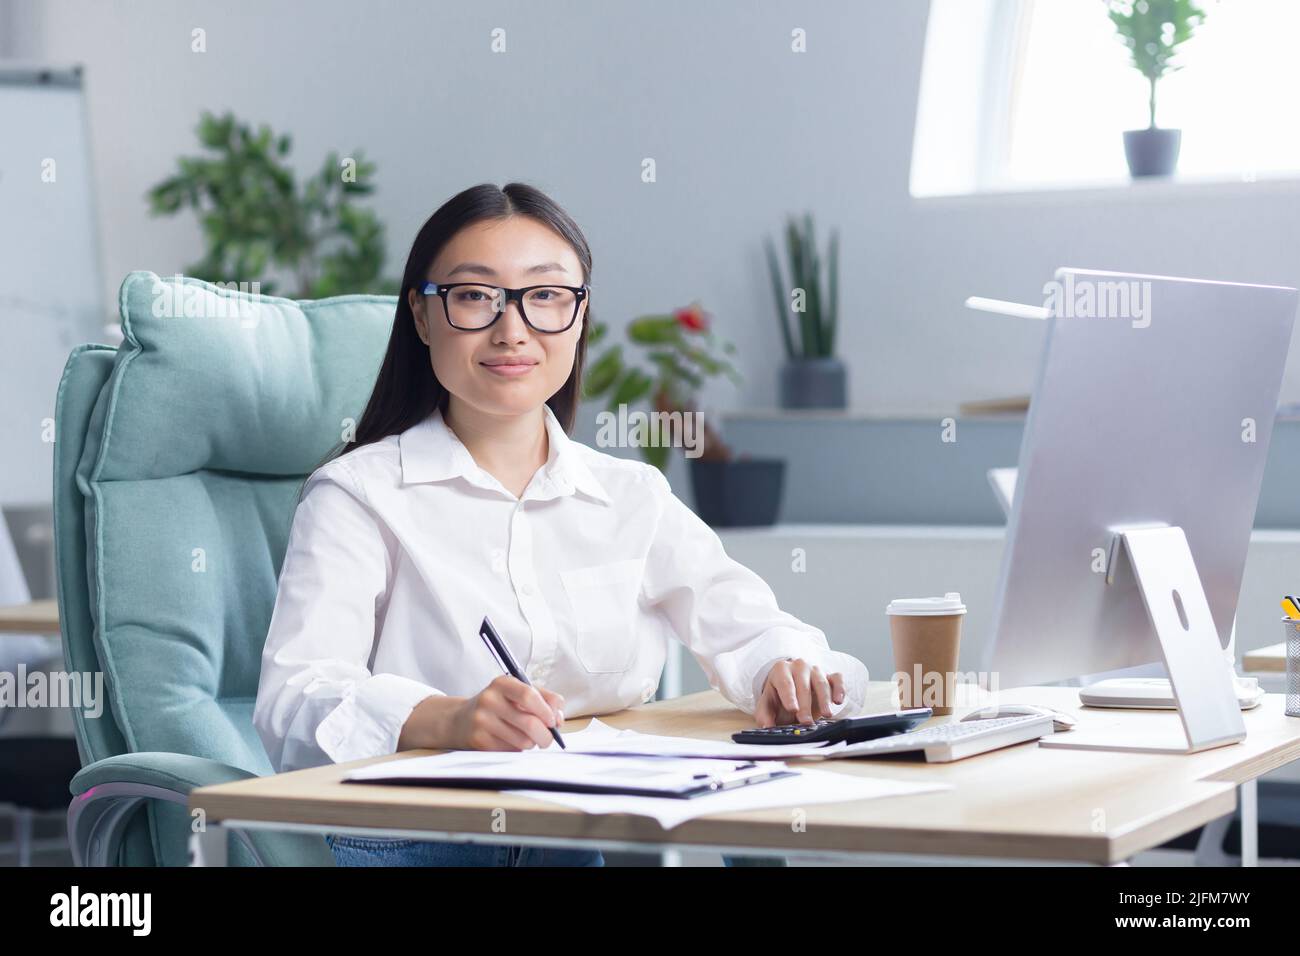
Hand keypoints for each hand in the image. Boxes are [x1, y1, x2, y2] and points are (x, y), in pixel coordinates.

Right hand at [415, 675, 563, 750]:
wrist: (460, 720)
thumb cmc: (499, 706)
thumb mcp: (517, 693)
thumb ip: (544, 699)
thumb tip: (559, 719)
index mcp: (502, 683)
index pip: (529, 695)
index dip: (546, 710)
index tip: (553, 721)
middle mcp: (489, 700)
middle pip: (529, 723)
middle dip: (546, 735)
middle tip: (548, 738)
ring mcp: (482, 721)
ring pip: (523, 741)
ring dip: (531, 744)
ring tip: (526, 738)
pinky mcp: (479, 741)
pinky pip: (510, 751)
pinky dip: (517, 750)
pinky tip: (509, 742)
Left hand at [754, 658, 844, 726]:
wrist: (792, 688)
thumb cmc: (779, 695)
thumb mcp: (768, 704)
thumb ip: (764, 714)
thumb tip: (766, 726)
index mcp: (781, 670)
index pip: (785, 683)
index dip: (789, 696)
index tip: (792, 709)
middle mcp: (799, 666)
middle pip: (803, 685)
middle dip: (805, 704)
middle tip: (805, 721)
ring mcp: (816, 670)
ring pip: (821, 682)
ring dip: (824, 699)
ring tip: (826, 714)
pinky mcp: (830, 676)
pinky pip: (837, 679)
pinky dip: (839, 689)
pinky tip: (838, 701)